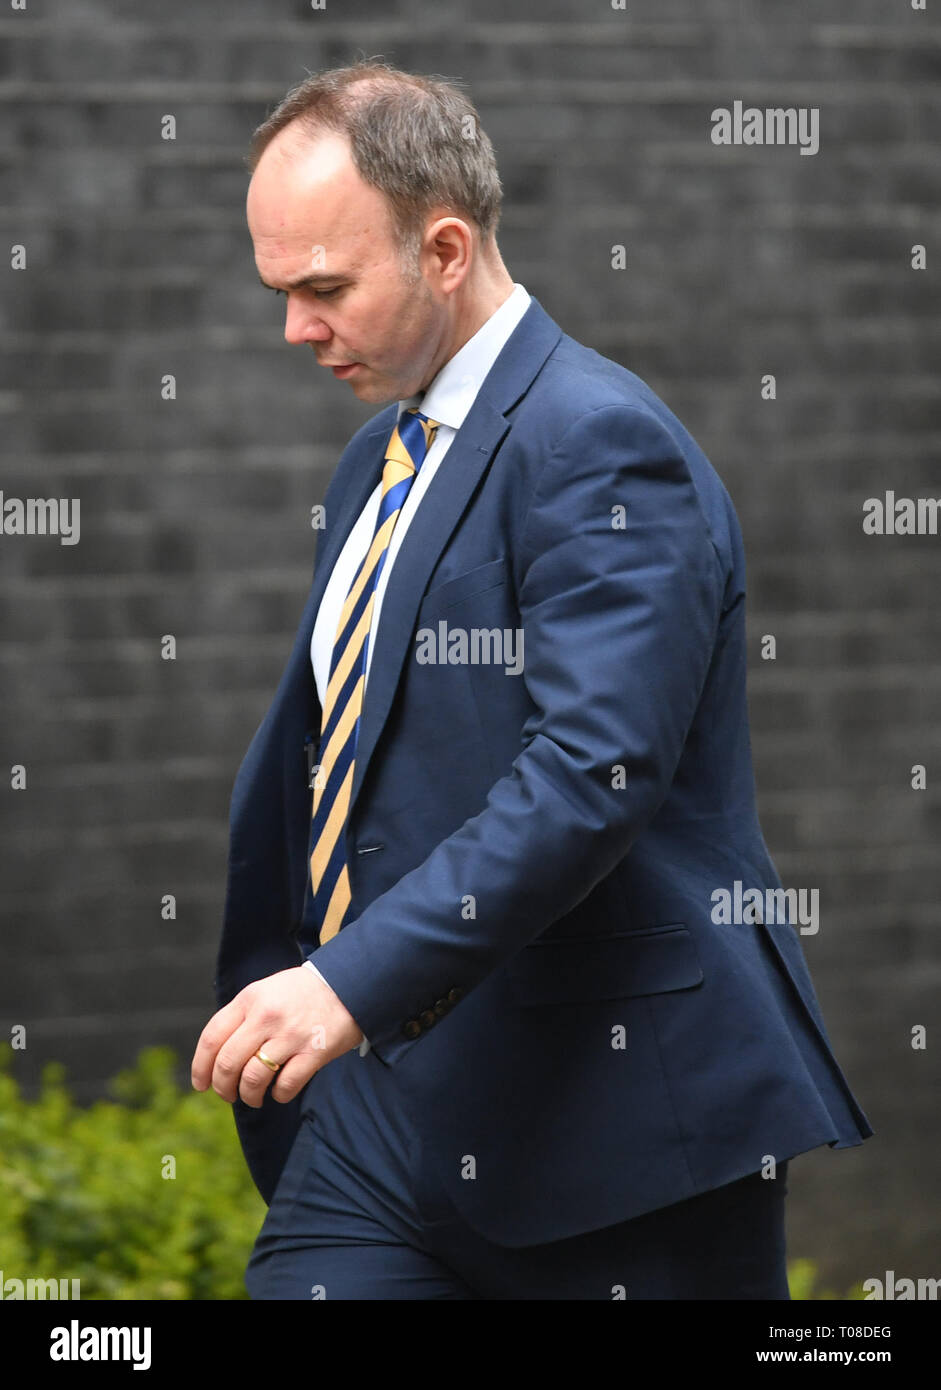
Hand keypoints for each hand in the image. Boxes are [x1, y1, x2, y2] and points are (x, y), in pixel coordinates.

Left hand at [191, 966, 364, 1107]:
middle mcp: (266, 1017)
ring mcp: (290, 1035)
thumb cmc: (301, 992)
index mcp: (250, 999)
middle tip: (227, 1094)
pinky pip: (285, 1086)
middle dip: (222, 1087)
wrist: (347, 984)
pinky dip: (278, 1095)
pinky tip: (280, 1091)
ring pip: (253, 1079)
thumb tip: (217, 1056)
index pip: (212, 1038)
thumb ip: (241, 1016)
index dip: (200, 1066)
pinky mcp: (314, 1052)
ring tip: (253, 1097)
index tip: (201, 1084)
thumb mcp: (265, 991)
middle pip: (228, 1063)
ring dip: (248, 1096)